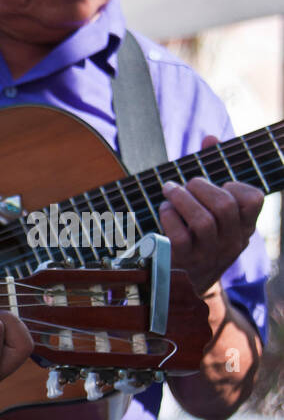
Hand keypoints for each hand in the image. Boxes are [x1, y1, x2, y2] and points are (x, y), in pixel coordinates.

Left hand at [158, 136, 263, 295]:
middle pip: (225, 206)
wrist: (180, 283)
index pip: (254, 200)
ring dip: (183, 198)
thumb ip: (213, 172)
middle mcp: (231, 242)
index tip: (220, 184)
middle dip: (202, 187)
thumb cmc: (196, 235)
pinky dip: (170, 216)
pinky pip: (180, 235)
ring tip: (170, 190)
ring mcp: (208, 254)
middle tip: (186, 183)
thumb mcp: (210, 209)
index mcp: (243, 227)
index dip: (236, 185)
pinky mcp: (184, 260)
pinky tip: (165, 210)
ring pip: (204, 221)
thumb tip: (210, 136)